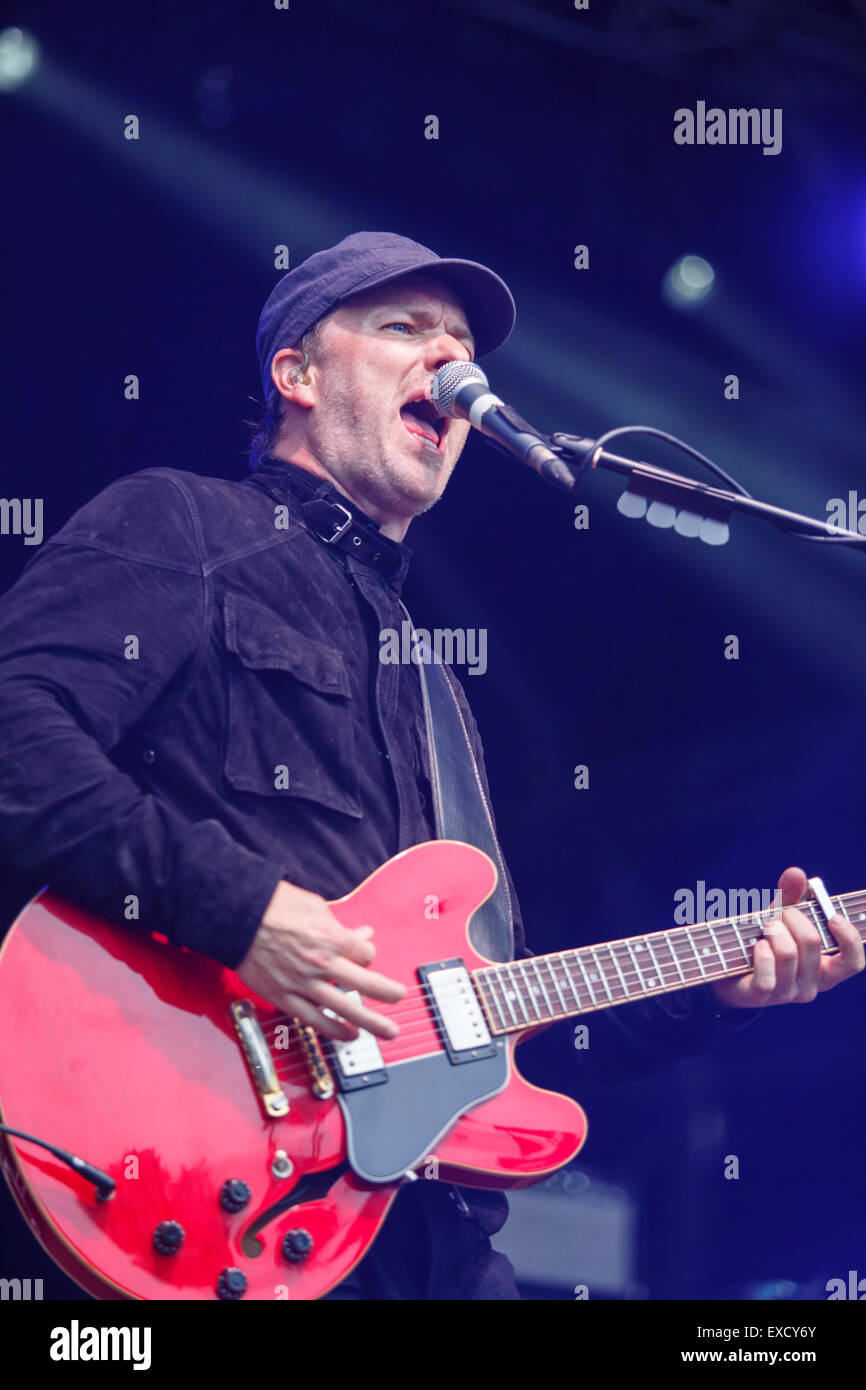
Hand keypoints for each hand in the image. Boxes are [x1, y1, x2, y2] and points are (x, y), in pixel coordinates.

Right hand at [236, 880, 405, 1040]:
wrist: (236, 918)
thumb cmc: (274, 907)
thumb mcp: (316, 907)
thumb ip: (340, 925)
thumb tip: (361, 934)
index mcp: (331, 938)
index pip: (365, 953)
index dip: (368, 953)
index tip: (363, 952)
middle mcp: (321, 964)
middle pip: (366, 984)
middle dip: (388, 993)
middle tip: (400, 997)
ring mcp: (302, 985)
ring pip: (344, 1010)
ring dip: (371, 1023)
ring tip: (389, 1032)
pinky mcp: (284, 998)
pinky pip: (314, 1020)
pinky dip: (334, 1031)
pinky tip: (350, 1036)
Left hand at [712, 866, 864, 1008]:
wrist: (728, 964)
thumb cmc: (765, 939)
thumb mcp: (781, 917)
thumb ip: (791, 895)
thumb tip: (797, 873)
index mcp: (826, 969)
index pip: (853, 963)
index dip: (849, 938)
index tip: (833, 916)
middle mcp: (811, 985)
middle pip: (812, 942)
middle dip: (792, 917)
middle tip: (779, 912)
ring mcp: (787, 993)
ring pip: (788, 953)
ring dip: (772, 930)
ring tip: (764, 927)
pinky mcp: (762, 996)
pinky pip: (767, 975)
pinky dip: (761, 953)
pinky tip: (756, 945)